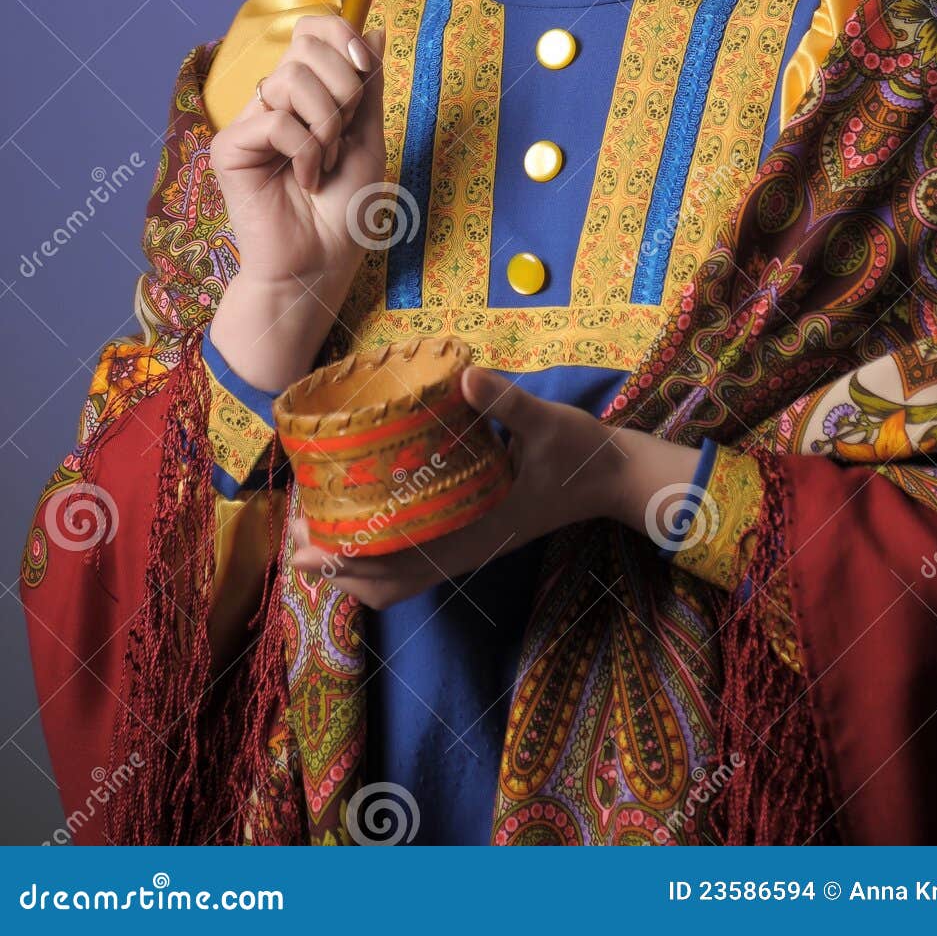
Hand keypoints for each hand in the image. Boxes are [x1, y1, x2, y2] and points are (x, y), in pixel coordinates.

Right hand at [208, 15, 386, 308]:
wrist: (321, 262)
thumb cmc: (345, 209)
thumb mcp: (369, 137)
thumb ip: (367, 85)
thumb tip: (375, 30)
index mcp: (305, 93)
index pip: (313, 30)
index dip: (341, 35)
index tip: (365, 67)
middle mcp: (273, 101)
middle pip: (305, 46)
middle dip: (344, 90)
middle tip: (343, 138)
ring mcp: (249, 122)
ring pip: (291, 78)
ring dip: (327, 126)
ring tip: (325, 165)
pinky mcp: (229, 147)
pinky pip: (276, 120)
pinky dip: (307, 152)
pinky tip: (305, 181)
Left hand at [290, 363, 702, 607]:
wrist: (618, 477)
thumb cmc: (583, 453)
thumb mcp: (548, 421)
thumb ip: (508, 401)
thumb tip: (466, 375)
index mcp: (479, 530)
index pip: (403, 565)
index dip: (352, 561)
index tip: (309, 544)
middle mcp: (469, 547)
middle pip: (390, 582)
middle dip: (339, 565)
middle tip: (297, 530)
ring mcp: (472, 545)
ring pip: (402, 577)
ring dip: (356, 564)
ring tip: (317, 532)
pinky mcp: (476, 534)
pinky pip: (420, 561)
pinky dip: (383, 556)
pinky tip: (365, 525)